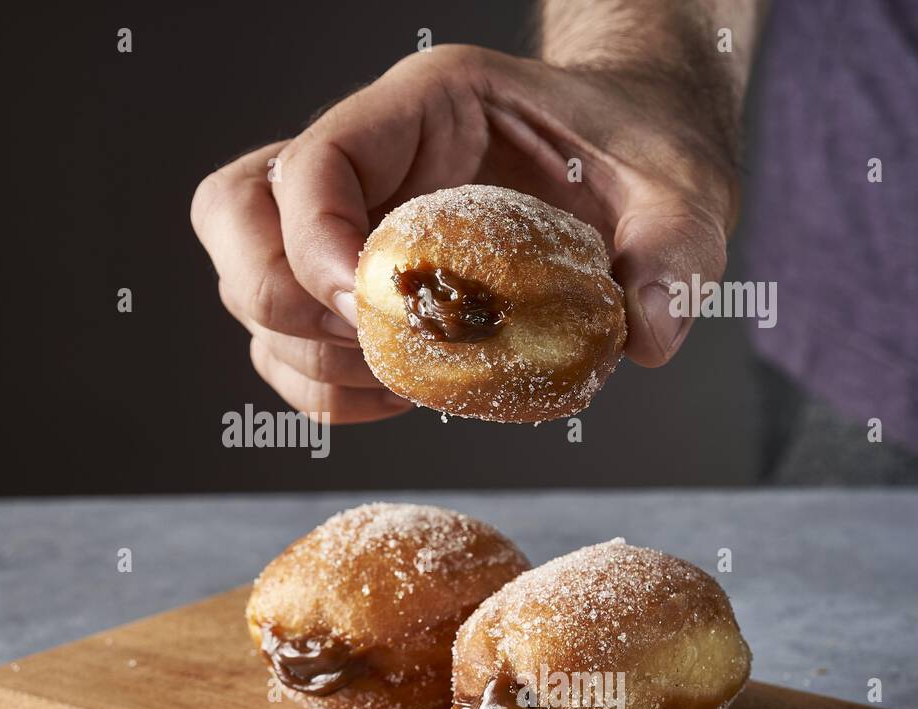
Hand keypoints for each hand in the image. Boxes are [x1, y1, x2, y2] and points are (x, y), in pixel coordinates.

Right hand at [191, 44, 740, 421]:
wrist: (635, 160)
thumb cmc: (644, 153)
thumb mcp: (681, 189)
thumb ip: (674, 252)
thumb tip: (649, 335)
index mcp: (424, 106)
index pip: (312, 162)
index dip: (315, 243)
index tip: (375, 311)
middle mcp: (365, 159)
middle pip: (236, 214)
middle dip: (280, 298)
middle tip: (367, 342)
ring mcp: (346, 221)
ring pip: (250, 288)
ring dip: (305, 353)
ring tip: (399, 376)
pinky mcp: (349, 283)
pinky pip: (286, 343)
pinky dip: (322, 386)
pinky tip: (396, 393)